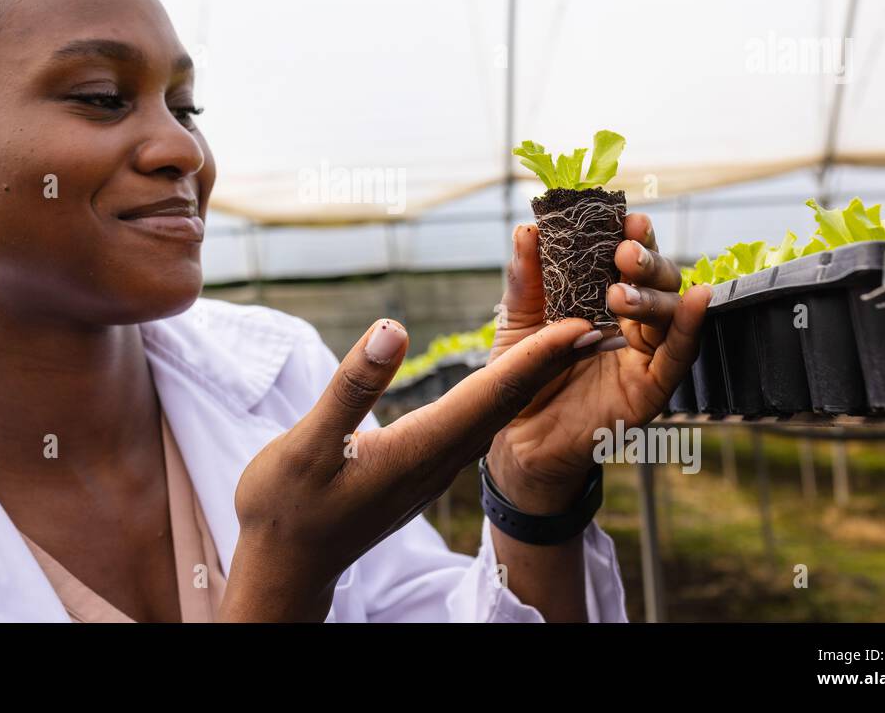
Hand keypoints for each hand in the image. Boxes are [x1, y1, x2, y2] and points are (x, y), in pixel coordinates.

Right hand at [219, 313, 602, 620]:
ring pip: (493, 414)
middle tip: (598, 318)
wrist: (286, 566)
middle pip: (506, 402)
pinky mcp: (420, 470)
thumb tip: (393, 328)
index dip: (536, 358)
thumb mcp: (307, 443)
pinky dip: (499, 393)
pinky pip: (473, 424)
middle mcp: (438, 459)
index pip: (490, 395)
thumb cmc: (286, 507)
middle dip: (552, 360)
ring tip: (564, 339)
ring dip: (531, 376)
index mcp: (419, 448)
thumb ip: (352, 386)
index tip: (577, 323)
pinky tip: (506, 378)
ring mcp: (431, 468)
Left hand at [485, 214, 710, 513]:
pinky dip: (690, 328)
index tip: (625, 218)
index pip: (626, 259)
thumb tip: (526, 230)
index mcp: (600, 297)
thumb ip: (525, 278)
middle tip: (623, 253)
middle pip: (657, 279)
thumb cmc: (522, 375)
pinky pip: (679, 356)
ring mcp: (643, 354)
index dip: (631, 236)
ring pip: (670, 313)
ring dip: (655, 294)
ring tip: (621, 292)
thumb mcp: (517, 320)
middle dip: (646, 260)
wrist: (515, 438)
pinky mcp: (651, 389)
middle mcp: (630, 321)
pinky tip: (697, 300)